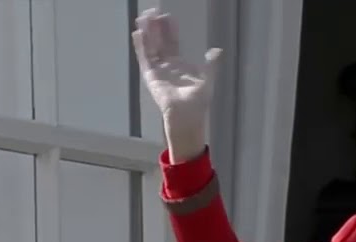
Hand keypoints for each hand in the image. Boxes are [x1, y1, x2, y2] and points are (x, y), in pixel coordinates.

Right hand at [131, 8, 220, 160]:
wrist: (188, 114)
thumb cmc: (198, 100)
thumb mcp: (207, 77)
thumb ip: (210, 63)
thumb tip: (217, 50)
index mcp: (178, 64)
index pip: (171, 42)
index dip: (169, 30)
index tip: (167, 17)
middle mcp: (165, 65)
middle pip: (158, 41)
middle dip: (156, 27)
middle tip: (153, 12)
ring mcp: (157, 69)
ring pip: (150, 46)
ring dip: (147, 32)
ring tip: (144, 17)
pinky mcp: (150, 75)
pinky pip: (144, 57)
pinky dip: (141, 46)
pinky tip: (139, 33)